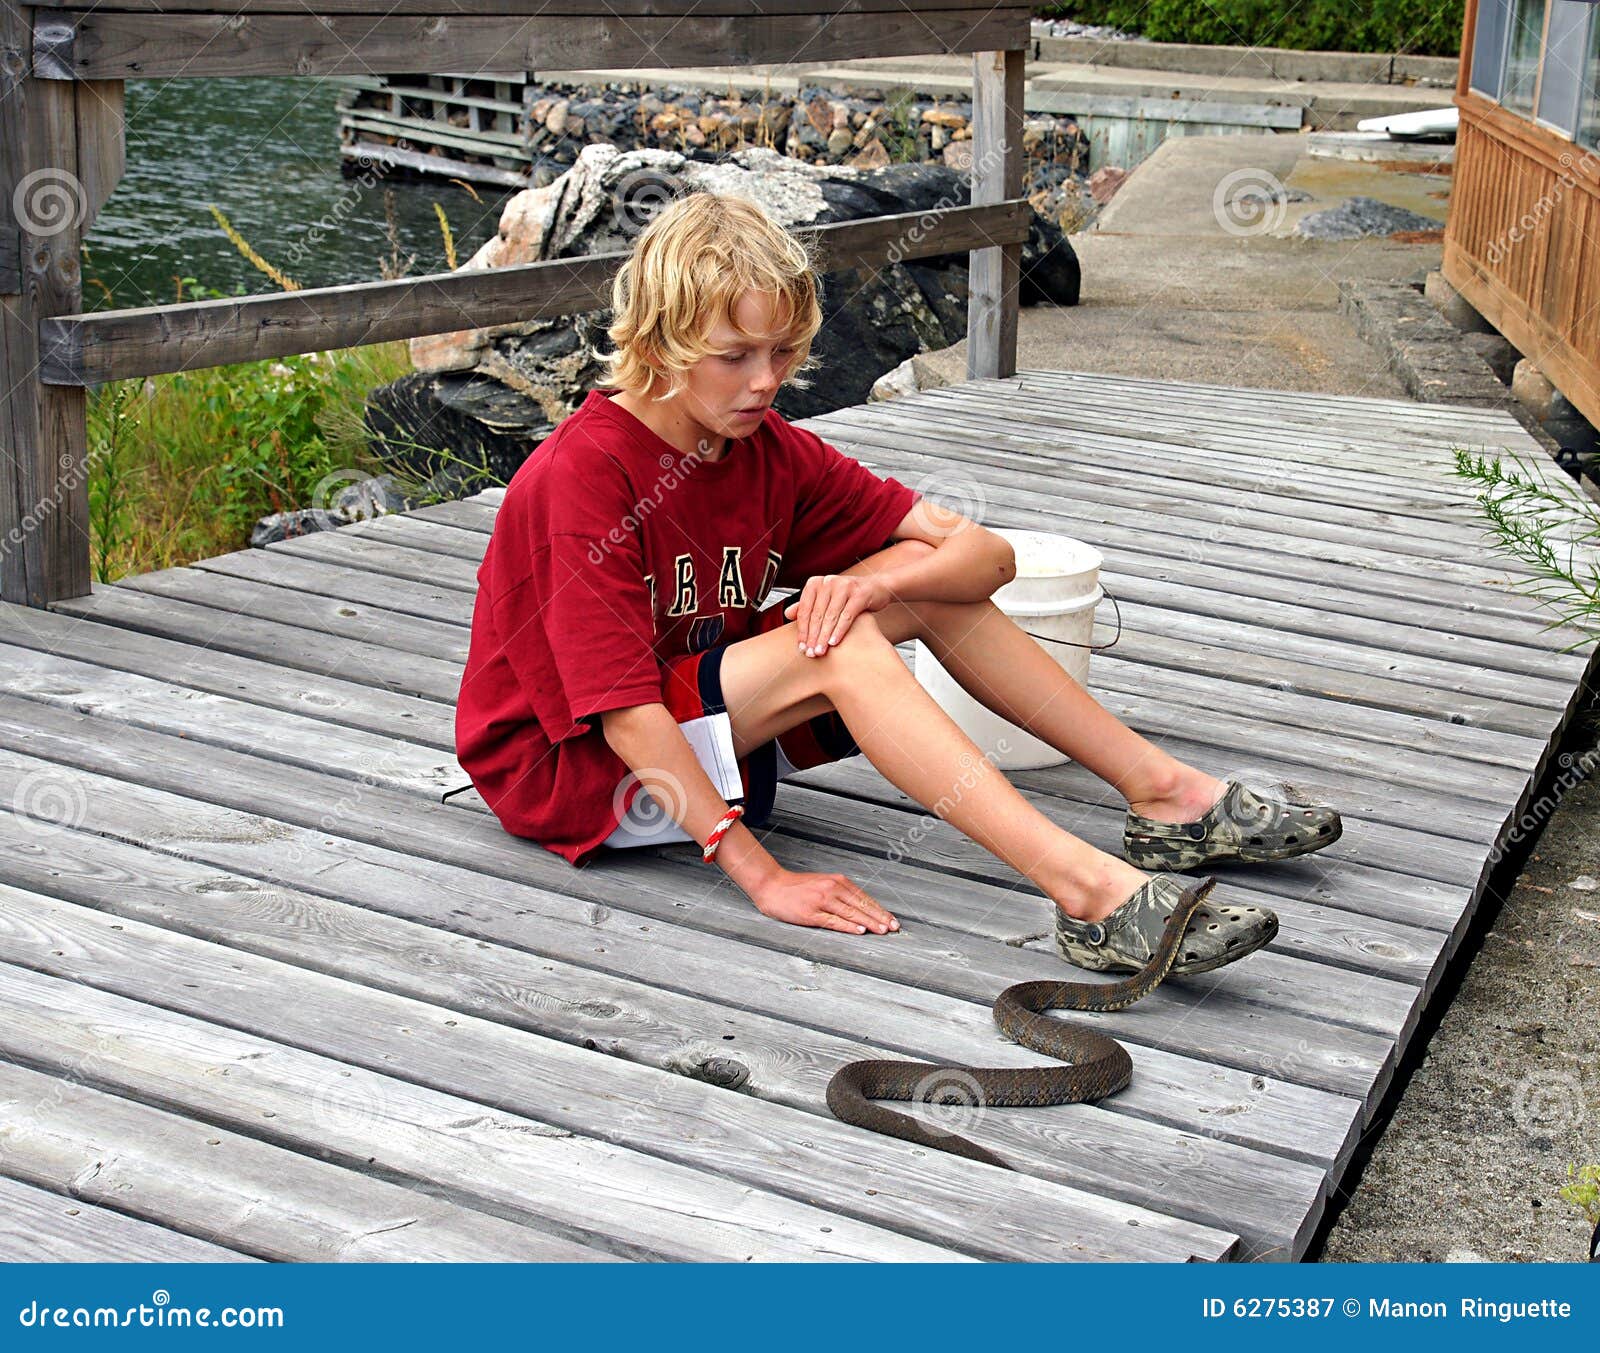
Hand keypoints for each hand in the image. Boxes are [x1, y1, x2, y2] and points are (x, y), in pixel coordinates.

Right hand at [749, 867, 899, 933]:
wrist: (772, 886)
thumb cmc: (797, 888)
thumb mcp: (823, 884)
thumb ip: (841, 893)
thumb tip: (862, 908)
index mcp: (837, 881)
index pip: (864, 898)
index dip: (880, 910)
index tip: (892, 920)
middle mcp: (832, 889)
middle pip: (861, 905)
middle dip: (880, 917)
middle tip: (894, 927)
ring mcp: (822, 901)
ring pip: (851, 913)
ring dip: (869, 922)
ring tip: (883, 930)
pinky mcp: (811, 913)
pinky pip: (834, 921)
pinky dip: (848, 926)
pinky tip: (859, 930)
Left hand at [784, 574, 891, 656]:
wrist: (876, 588)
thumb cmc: (848, 595)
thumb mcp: (826, 598)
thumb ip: (807, 605)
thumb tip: (786, 614)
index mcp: (816, 583)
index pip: (805, 610)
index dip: (802, 630)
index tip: (801, 647)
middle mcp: (828, 582)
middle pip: (816, 614)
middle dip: (812, 636)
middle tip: (810, 653)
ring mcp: (844, 586)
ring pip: (830, 616)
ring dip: (824, 636)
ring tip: (820, 651)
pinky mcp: (859, 594)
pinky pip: (847, 616)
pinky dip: (839, 631)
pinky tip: (834, 643)